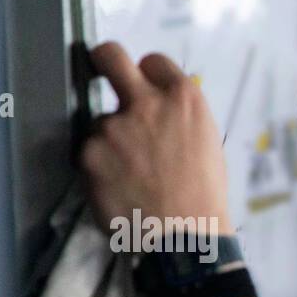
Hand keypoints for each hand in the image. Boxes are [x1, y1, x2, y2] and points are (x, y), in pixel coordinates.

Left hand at [80, 42, 232, 234]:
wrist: (185, 240)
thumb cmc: (204, 199)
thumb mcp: (208, 146)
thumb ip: (180, 118)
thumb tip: (161, 110)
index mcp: (184, 100)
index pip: (154, 62)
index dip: (148, 76)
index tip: (145, 87)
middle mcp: (146, 104)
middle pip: (110, 55)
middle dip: (104, 60)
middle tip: (103, 72)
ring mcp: (113, 127)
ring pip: (101, 123)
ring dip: (111, 143)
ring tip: (132, 177)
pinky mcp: (89, 154)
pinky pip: (90, 154)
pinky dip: (100, 170)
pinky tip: (120, 190)